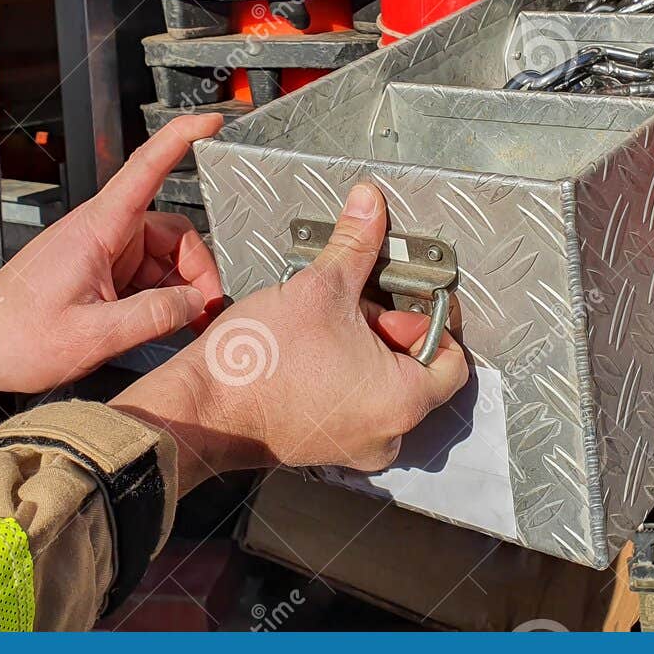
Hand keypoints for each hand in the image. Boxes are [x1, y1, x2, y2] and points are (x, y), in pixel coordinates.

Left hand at [0, 114, 225, 418]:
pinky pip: (145, 276)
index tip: (210, 122)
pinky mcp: (98, 272)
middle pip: (173, 232)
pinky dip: (160, 298)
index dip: (181, 138)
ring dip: (179, 289)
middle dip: (196, 270)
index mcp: (97, 228)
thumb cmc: (13, 335)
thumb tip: (195, 304)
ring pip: (162, 258)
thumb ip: (153, 317)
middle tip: (204, 311)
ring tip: (181, 325)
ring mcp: (100, 252)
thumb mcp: (93, 335)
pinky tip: (159, 325)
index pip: (146, 167)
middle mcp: (100, 231)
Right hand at [111, 182, 468, 493]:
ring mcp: (353, 448)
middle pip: (416, 373)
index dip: (434, 322)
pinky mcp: (322, 448)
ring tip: (329, 325)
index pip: (453, 362)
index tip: (409, 300)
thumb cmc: (259, 363)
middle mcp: (386, 434)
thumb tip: (370, 205)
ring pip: (380, 389)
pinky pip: (350, 407)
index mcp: (404, 400)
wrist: (200, 407)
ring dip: (364, 353)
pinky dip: (341, 378)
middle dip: (390, 331)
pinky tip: (310, 349)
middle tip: (356, 305)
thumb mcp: (318, 288)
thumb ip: (356, 244)